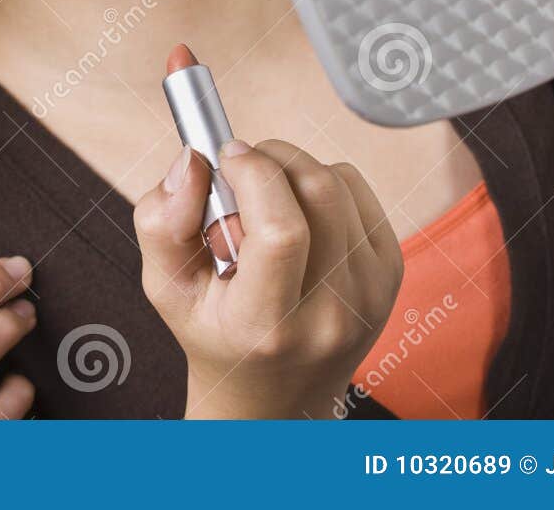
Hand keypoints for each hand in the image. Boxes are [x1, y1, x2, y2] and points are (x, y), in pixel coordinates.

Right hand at [134, 140, 402, 418]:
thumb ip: (162, 223)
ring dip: (294, 168)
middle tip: (238, 171)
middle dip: (271, 157)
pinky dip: (322, 182)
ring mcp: (370, 294)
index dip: (253, 175)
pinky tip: (297, 214)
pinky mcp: (390, 272)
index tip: (225, 157)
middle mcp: (330, 315)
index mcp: (267, 327)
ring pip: (340, 182)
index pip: (280, 233)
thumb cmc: (216, 335)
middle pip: (319, 192)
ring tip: (264, 201)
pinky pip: (358, 190)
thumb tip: (193, 160)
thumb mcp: (166, 289)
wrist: (278, 395)